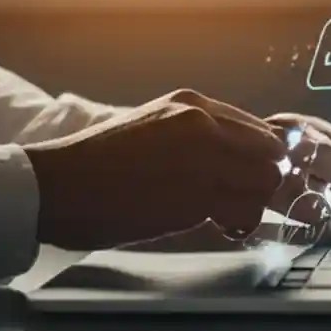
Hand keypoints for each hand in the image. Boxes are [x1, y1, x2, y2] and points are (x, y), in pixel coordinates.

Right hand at [24, 90, 285, 250]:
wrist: (59, 184)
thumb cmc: (96, 164)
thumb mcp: (152, 129)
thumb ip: (193, 137)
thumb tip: (230, 160)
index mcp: (191, 104)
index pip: (258, 128)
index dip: (260, 158)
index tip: (251, 179)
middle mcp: (203, 122)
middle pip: (270, 153)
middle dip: (262, 181)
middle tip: (240, 200)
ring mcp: (203, 155)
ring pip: (265, 182)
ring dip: (252, 205)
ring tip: (226, 216)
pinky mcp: (197, 192)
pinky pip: (245, 210)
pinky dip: (238, 223)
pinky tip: (216, 227)